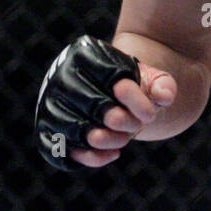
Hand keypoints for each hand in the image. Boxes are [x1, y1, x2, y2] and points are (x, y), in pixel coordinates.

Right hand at [34, 35, 175, 170]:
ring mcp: (49, 102)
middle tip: (138, 126)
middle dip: (122, 121)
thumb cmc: (133, 83)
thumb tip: (164, 96)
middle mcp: (61, 74)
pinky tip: (113, 154)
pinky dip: (88, 157)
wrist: (109, 90)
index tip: (150, 114)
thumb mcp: (153, 76)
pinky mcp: (46, 128)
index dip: (133, 99)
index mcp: (86, 53)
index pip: (110, 78)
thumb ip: (164, 84)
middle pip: (92, 105)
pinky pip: (60, 150)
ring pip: (76, 129)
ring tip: (126, 139)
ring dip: (107, 140)